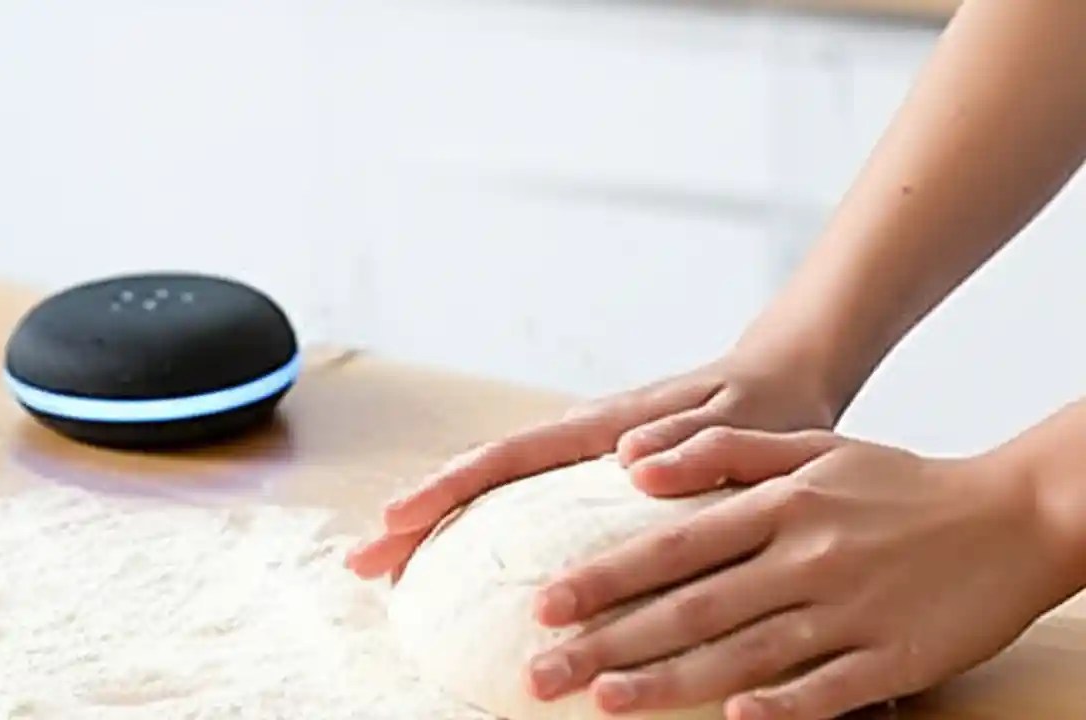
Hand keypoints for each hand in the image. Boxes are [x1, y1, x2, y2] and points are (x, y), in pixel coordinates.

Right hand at [344, 351, 837, 579]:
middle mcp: (581, 440)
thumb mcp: (739, 422)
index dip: (449, 489)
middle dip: (418, 515)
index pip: (510, 458)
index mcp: (605, 426)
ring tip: (389, 568)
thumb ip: (691, 438)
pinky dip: (480, 526)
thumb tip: (628, 459)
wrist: (781, 379)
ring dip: (438, 525)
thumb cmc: (762, 404)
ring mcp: (582, 458)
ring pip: (494, 490)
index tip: (396, 519)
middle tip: (361, 563)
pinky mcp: (593, 476)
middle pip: (480, 477)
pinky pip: (523, 501)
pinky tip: (459, 564)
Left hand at [522, 428, 1080, 719]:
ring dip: (669, 681)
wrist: (1012, 514)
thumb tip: (632, 463)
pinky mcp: (893, 658)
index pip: (674, 545)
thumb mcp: (813, 447)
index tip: (544, 602)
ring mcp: (850, 611)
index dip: (605, 576)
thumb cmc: (896, 483)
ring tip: (603, 702)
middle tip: (542, 670)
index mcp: (782, 505)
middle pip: (692, 606)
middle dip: (610, 641)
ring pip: (744, 651)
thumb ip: (722, 452)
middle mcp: (806, 556)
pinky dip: (781, 707)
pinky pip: (828, 689)